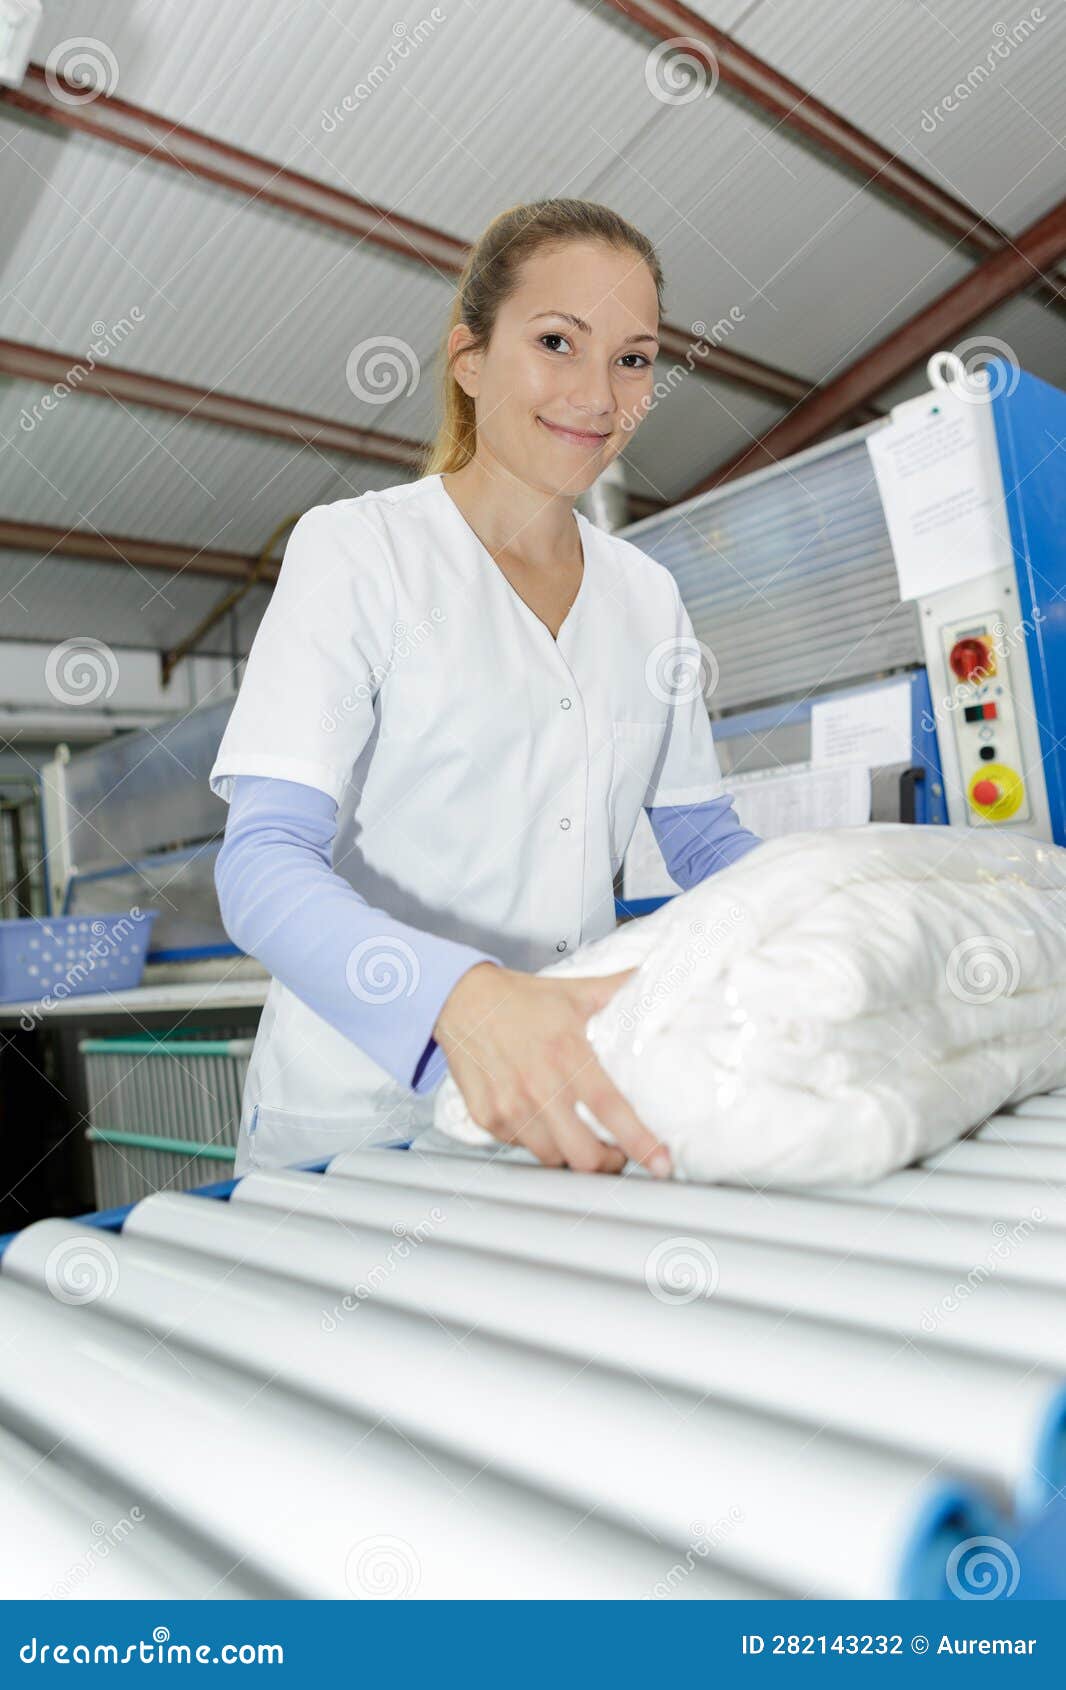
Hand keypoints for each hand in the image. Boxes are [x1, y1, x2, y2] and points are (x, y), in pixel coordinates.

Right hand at [432, 962, 671, 1176]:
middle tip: (618, 1154)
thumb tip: (662, 978)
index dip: (639, 1140)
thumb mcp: (577, 991)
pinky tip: (545, 1124)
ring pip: (553, 1158)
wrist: (462, 1000)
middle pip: (583, 1153)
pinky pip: (522, 1147)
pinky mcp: (487, 1117)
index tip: (661, 1163)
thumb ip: (622, 990)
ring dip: (572, 1155)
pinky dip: (539, 1143)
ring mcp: (509, 1105)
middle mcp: (538, 1084)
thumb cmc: (524, 1000)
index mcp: (567, 1053)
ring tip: (583, 1141)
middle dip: (608, 1163)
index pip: (610, 1107)